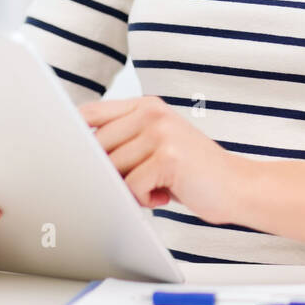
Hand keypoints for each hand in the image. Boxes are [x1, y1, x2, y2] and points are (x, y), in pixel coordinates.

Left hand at [78, 95, 242, 224]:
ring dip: (129, 188)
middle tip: (137, 183)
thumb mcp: (158, 144)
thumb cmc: (192, 172)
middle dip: (108, 172)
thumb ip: (125, 140)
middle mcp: (152, 113)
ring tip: (156, 187)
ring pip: (113, 168)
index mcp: (147, 106)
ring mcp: (160, 132)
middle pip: (98, 145)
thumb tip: (78, 155)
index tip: (67, 153)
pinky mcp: (167, 157)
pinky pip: (132, 186)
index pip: (92, 113)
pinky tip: (166, 194)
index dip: (74, 135)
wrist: (237, 186)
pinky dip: (145, 199)